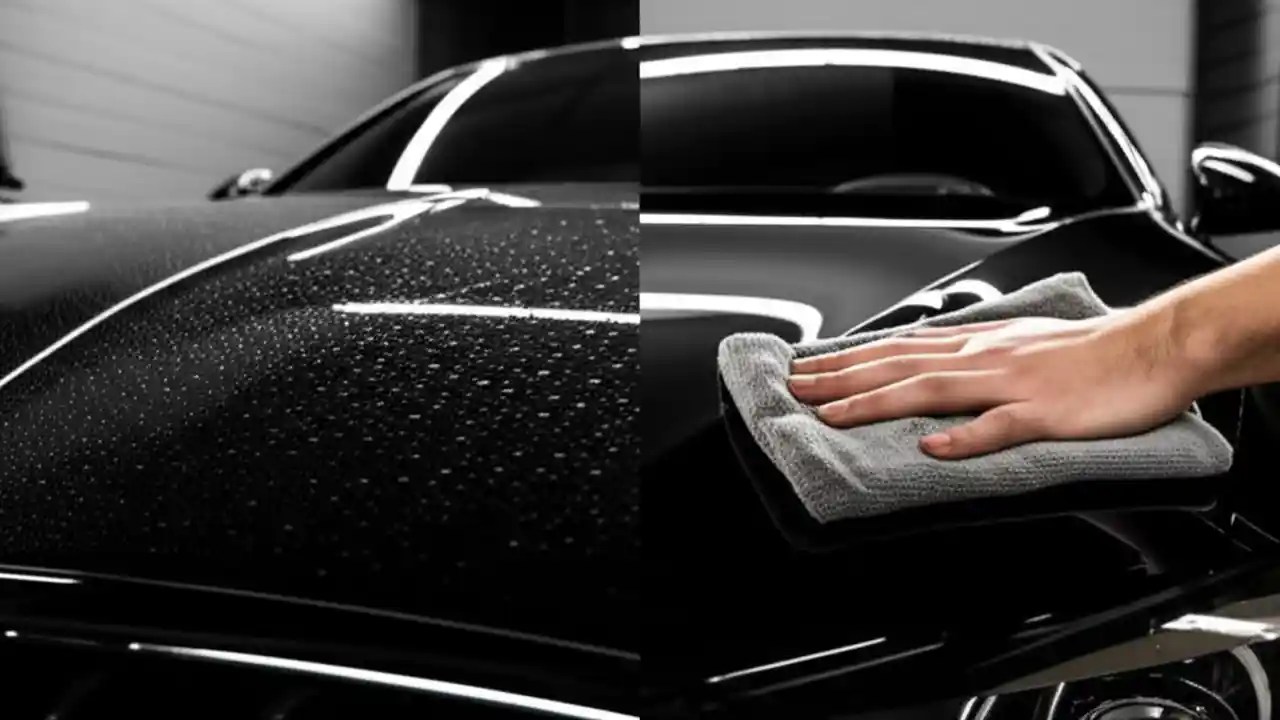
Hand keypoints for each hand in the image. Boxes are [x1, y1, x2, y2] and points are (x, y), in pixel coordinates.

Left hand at [787, 313, 1202, 458]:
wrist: (1150, 347)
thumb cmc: (1087, 350)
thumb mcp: (1015, 341)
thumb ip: (969, 352)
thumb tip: (923, 356)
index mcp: (976, 344)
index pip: (896, 350)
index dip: (846, 361)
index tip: (806, 369)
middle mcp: (982, 358)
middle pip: (897, 366)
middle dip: (841, 379)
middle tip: (795, 389)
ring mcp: (1011, 385)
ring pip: (932, 390)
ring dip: (878, 402)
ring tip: (834, 415)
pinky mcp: (1044, 412)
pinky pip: (1000, 427)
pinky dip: (964, 437)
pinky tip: (932, 447)